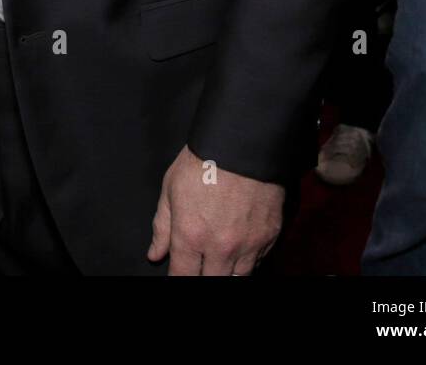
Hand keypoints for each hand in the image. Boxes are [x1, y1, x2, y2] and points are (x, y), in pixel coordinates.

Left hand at [146, 145, 282, 275]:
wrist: (242, 144)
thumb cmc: (202, 161)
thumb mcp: (170, 188)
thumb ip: (162, 226)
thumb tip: (156, 253)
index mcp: (191, 236)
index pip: (183, 277)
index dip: (178, 279)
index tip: (179, 274)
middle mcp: (220, 248)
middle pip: (211, 282)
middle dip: (203, 276)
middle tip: (199, 264)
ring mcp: (248, 245)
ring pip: (237, 278)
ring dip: (226, 272)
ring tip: (219, 261)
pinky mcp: (269, 238)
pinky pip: (258, 263)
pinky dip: (247, 261)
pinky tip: (239, 249)